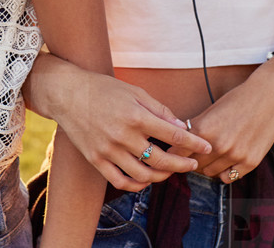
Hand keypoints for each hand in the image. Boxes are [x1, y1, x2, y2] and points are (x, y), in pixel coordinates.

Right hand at [30, 59, 211, 190]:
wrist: (67, 94)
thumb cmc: (103, 89)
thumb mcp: (134, 92)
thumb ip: (158, 109)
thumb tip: (180, 126)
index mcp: (135, 115)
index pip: (173, 135)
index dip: (193, 143)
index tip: (206, 147)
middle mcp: (123, 136)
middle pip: (161, 159)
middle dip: (182, 164)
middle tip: (192, 164)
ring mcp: (108, 150)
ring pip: (143, 175)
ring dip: (162, 176)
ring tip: (170, 171)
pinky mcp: (96, 160)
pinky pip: (121, 181)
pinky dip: (137, 185)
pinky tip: (146, 179)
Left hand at [186, 65, 273, 182]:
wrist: (268, 98)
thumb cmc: (237, 101)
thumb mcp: (210, 111)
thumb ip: (194, 128)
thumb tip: (176, 142)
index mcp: (203, 130)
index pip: (178, 153)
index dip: (176, 153)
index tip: (177, 153)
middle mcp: (218, 145)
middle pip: (193, 165)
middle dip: (192, 160)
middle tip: (196, 153)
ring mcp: (235, 156)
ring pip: (209, 173)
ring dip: (208, 166)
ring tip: (213, 155)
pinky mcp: (250, 163)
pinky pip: (229, 178)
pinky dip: (225, 172)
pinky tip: (227, 161)